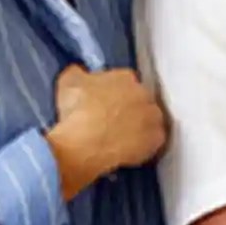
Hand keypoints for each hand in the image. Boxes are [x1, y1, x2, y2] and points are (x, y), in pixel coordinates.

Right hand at [45, 65, 167, 199]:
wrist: (84, 143)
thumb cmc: (75, 111)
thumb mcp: (68, 81)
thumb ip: (78, 73)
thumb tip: (81, 72)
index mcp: (125, 77)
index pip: (122, 81)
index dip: (112, 93)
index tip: (102, 104)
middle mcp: (145, 92)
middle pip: (139, 99)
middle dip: (127, 108)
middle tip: (110, 122)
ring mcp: (154, 115)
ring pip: (149, 119)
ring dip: (138, 127)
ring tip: (120, 139)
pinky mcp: (157, 138)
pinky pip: (152, 142)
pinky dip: (142, 147)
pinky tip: (128, 152)